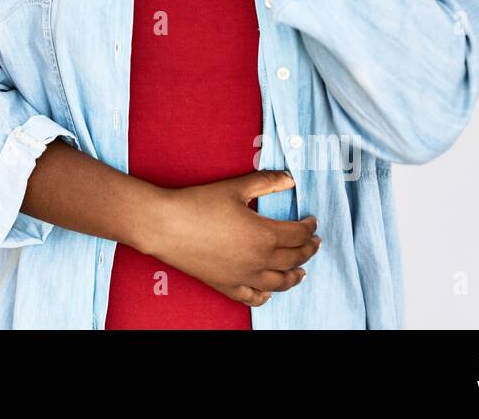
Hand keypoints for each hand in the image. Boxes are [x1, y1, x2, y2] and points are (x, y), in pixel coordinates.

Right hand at [141, 169, 320, 306]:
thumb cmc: (198, 203)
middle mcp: (259, 261)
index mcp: (264, 235)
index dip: (309, 227)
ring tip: (300, 271)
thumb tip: (290, 179)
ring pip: (280, 283)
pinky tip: (269, 290)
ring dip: (294, 276)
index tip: (311, 221)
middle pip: (294, 259)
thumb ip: (266, 182)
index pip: (298, 235)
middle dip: (308, 250)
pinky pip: (254, 298)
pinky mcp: (227, 286)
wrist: (165, 226)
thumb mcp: (235, 187)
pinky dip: (266, 295)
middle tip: (313, 242)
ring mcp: (244, 277)